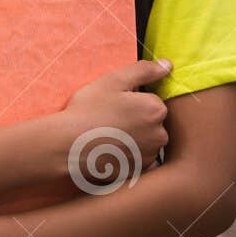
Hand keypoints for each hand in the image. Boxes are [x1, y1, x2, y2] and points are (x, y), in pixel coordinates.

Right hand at [61, 59, 172, 185]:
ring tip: (106, 136)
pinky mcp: (137, 171)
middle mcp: (159, 134)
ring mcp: (148, 155)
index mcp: (156, 109)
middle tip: (108, 120)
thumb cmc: (88, 110)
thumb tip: (168, 65)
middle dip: (136, 121)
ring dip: (132, 138)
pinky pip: (136, 159)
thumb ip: (144, 70)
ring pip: (145, 141)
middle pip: (152, 123)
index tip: (114, 104)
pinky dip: (126, 155)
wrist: (67, 145)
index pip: (152, 102)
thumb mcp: (114, 80)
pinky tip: (108, 150)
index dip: (133, 101)